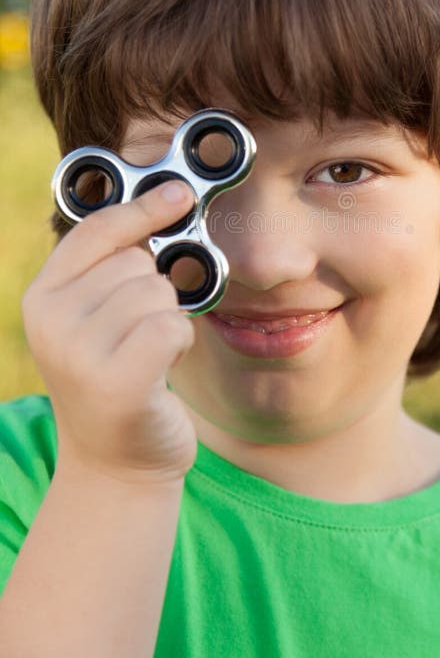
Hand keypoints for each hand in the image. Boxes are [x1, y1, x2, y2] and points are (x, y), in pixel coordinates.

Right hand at [22, 181, 198, 484]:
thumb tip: (164, 201)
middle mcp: (50, 322)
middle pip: (137, 262)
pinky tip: (161, 370)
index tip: (178, 194)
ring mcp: (78, 353)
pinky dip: (180, 343)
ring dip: (168, 321)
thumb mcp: (96, 319)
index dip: (141, 208)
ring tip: (145, 356)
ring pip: (158, 292)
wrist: (116, 463)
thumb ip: (112, 268)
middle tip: (137, 337)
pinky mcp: (115, 382)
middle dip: (154, 294)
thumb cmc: (117, 379)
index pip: (95, 231)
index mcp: (41, 297)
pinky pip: (172, 325)